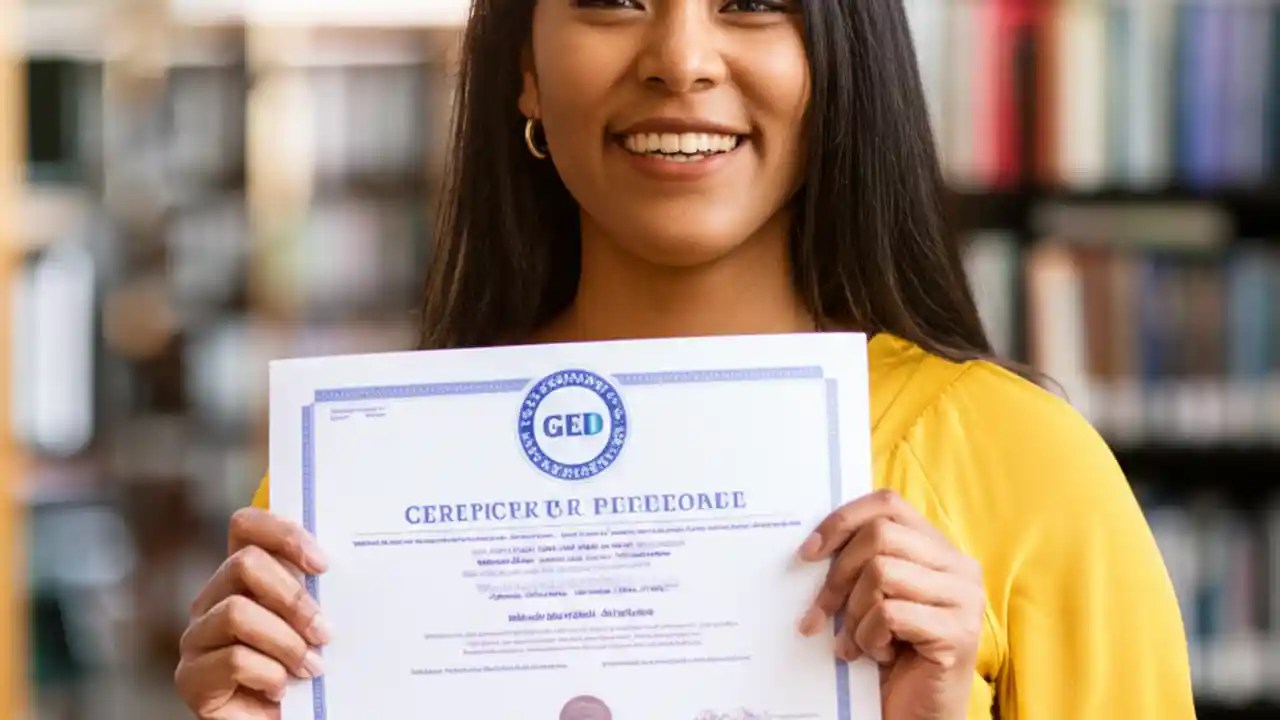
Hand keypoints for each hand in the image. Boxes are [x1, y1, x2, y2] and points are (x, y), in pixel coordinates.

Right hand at [175, 508, 331, 718]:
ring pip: (236, 611)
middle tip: (325, 632)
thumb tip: (354, 568)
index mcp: (242, 579)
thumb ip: (319, 595)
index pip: (246, 526)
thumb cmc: (303, 673)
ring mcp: (197, 638)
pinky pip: (233, 659)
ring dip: (285, 641)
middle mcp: (212, 600)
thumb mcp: (314, 626)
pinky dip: (269, 673)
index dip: (282, 533)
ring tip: (311, 667)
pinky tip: (282, 688)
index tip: (322, 565)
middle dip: (293, 598)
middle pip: (244, 564)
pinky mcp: (191, 678)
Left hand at [796, 490, 984, 719]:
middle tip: (819, 613)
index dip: (843, 520)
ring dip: (854, 613)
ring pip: (882, 572)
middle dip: (838, 575)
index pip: (888, 504)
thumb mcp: (875, 599)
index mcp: (940, 550)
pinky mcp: (959, 633)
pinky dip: (869, 637)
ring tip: (856, 642)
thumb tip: (812, 544)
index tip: (808, 552)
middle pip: (880, 535)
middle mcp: (959, 566)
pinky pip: (889, 614)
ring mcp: (964, 599)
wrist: (920, 714)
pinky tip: (876, 656)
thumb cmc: (893, 654)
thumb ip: (863, 564)